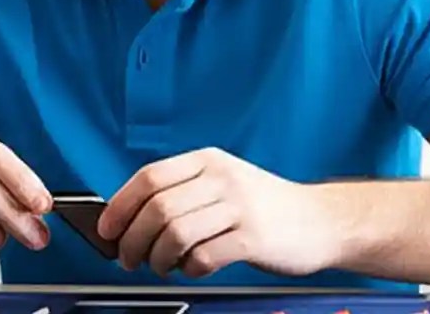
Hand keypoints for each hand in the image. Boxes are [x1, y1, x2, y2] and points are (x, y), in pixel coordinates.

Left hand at [97, 148, 343, 277]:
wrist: (323, 220)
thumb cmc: (264, 207)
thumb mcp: (223, 183)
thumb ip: (183, 193)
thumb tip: (128, 220)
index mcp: (207, 161)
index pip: (149, 177)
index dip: (120, 205)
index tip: (107, 228)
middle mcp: (222, 178)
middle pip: (157, 208)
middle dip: (133, 239)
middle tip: (129, 258)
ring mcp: (239, 207)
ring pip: (175, 233)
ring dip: (158, 258)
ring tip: (160, 266)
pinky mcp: (254, 238)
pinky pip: (204, 257)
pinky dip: (189, 269)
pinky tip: (192, 269)